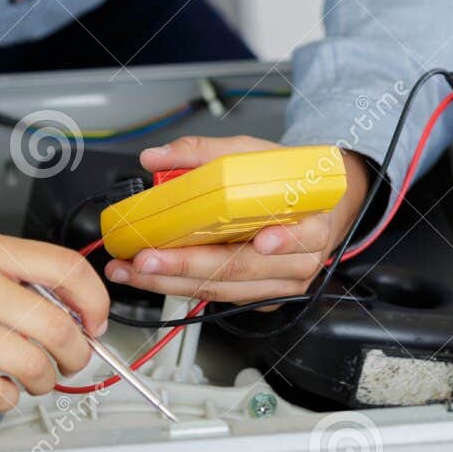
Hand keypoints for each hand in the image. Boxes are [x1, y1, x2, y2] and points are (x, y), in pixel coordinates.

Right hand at [0, 233, 108, 412]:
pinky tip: (1, 390)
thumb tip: (70, 307)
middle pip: (56, 325)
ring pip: (29, 362)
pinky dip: (8, 397)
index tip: (96, 323)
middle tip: (73, 362)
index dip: (95, 302)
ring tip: (37, 380)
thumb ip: (14, 274)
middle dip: (77, 354)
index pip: (66, 270)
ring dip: (44, 381)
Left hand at [103, 135, 370, 308]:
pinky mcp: (262, 297)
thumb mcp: (255, 156)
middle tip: (146, 260)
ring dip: (172, 283)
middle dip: (187, 266)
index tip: (260, 242)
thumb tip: (156, 156)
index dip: (281, 240)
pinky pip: (220, 296)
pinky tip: (151, 279)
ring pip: (224, 290)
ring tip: (132, 271)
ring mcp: (280, 285)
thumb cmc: (290, 182)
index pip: (301, 235)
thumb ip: (204, 153)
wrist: (320, 209)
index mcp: (312, 221)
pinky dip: (183, 287)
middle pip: (242, 269)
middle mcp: (299, 261)